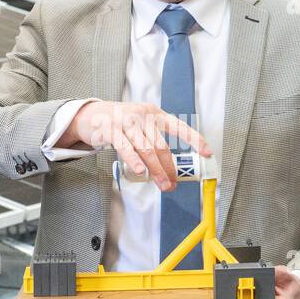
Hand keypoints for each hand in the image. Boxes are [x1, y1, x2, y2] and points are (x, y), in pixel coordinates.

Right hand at [58, 100, 211, 191]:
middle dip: (170, 168)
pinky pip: (125, 148)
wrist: (92, 114)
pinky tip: (140, 172)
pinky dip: (134, 161)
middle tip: (173, 184)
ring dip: (156, 170)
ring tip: (162, 184)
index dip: (195, 139)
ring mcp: (126, 122)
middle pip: (161, 145)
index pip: (179, 126)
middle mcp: (143, 116)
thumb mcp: (141, 123)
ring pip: (146, 149)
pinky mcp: (111, 130)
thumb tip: (170, 166)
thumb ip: (154, 137)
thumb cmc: (121, 123)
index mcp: (155, 114)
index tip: (207, 152)